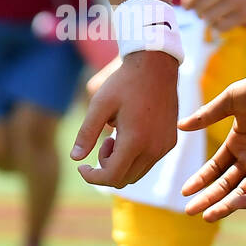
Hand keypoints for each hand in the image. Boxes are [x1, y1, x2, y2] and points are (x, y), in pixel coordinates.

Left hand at [70, 51, 177, 186]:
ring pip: (138, 173)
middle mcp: (154, 149)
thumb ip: (87, 133)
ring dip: (121, 163)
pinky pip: (149, 161)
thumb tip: (75, 158)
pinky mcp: (170, 142)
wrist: (155, 66)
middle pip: (125, 179)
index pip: (112, 176)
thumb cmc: (124, 83)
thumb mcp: (99, 105)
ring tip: (115, 135)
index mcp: (136, 141)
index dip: (93, 177)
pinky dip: (134, 157)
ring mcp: (165, 147)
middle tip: (103, 141)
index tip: (82, 167)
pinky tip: (129, 132)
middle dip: (106, 167)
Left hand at [179, 0, 245, 32]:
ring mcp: (240, 2)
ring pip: (210, 18)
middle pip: (202, 6)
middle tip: (198, 12)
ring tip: (208, 16)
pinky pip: (221, 27)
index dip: (188, 0)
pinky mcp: (244, 16)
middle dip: (197, 11)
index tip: (185, 6)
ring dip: (206, 19)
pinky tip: (218, 21)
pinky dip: (216, 26)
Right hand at [180, 80, 245, 220]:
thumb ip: (206, 115)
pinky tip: (233, 203)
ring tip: (208, 215)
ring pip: (242, 193)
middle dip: (208, 199)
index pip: (215, 169)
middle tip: (190, 212)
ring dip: (225, 206)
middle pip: (225, 185)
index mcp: (238, 144)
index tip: (184, 191)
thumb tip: (180, 126)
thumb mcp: (232, 100)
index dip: (199, 180)